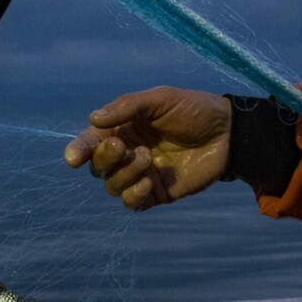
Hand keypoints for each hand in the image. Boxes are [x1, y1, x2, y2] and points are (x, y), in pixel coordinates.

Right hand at [64, 87, 231, 209]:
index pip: (90, 144)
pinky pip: (132, 202)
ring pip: (112, 187)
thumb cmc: (193, 110)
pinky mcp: (155, 193)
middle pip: (98, 168)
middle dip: (105, 159)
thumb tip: (93, 119)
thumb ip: (127, 107)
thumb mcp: (160, 99)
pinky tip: (148, 181)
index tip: (74, 158)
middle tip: (123, 147)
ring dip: (124, 174)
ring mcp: (140, 175)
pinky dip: (134, 194)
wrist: (227, 133)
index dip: (79, 151)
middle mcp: (126, 154)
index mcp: (122, 129)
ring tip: (147, 158)